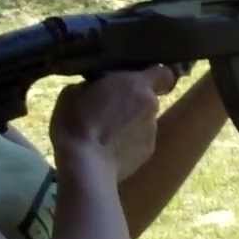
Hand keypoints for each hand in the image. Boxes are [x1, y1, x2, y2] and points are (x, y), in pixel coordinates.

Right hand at [50, 66, 176, 183]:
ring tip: (106, 134)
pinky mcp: (148, 153)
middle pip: (148, 99)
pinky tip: (109, 150)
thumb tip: (98, 90)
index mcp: (137, 84)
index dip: (155, 76)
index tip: (139, 80)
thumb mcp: (74, 91)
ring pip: (143, 121)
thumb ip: (95, 86)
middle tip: (109, 109)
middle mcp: (151, 106)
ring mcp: (153, 131)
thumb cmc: (77, 121)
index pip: (164, 73)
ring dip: (129, 124)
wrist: (85, 165)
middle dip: (133, 102)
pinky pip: (140, 141)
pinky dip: (128, 143)